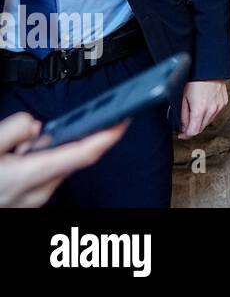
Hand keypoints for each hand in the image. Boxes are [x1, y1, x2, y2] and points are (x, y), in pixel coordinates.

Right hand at [0, 112, 125, 207]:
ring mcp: (33, 202)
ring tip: (11, 151)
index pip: (83, 154)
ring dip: (46, 152)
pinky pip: (45, 177)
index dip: (108, 135)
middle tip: (29, 136)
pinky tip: (15, 161)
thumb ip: (12, 129)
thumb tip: (34, 125)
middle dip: (62, 139)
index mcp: (28, 176)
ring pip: (57, 167)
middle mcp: (37, 194)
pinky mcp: (29, 204)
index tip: (125, 119)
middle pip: (71, 158)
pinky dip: (38, 164)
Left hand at [179, 80, 228, 137]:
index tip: (182, 134)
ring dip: (200, 122)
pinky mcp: (223, 102)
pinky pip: (215, 113)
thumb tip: (183, 126)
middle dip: (192, 128)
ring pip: (208, 121)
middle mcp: (211, 110)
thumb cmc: (194, 80)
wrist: (208, 68)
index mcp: (200, 110)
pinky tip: (203, 108)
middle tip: (185, 125)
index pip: (193, 132)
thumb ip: (182, 116)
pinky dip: (208, 114)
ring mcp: (219, 106)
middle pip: (201, 128)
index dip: (186, 135)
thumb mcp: (182, 98)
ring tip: (194, 114)